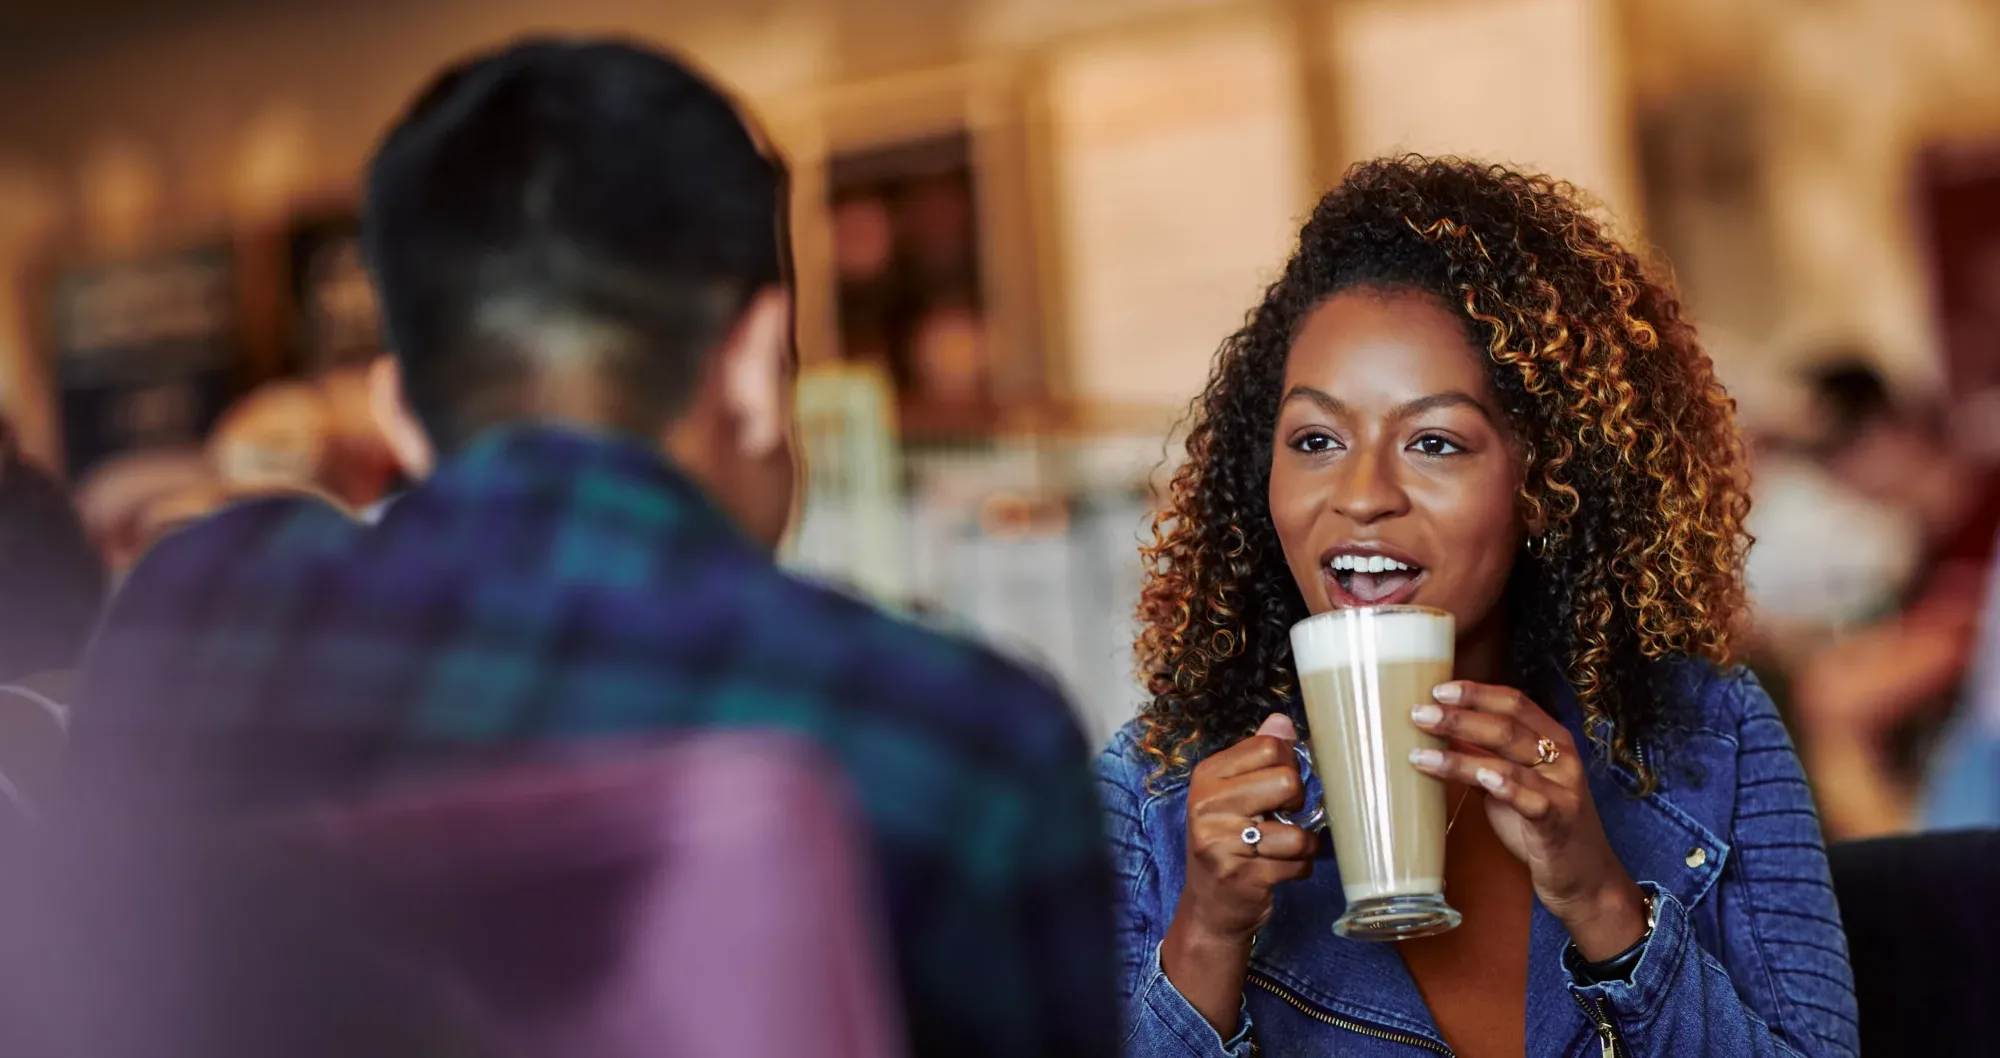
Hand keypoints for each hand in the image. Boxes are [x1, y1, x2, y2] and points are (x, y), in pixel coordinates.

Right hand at [1175, 713, 1318, 941]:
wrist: (1209, 907)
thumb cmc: (1227, 843)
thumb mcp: (1233, 795)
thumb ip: (1257, 756)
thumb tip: (1282, 721)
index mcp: (1207, 777)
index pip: (1270, 747)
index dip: (1288, 766)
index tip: (1277, 788)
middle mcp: (1208, 807)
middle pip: (1287, 781)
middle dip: (1297, 803)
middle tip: (1281, 818)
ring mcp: (1222, 844)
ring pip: (1297, 832)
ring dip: (1302, 844)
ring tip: (1282, 849)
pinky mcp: (1243, 877)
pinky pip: (1298, 864)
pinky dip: (1299, 868)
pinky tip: (1280, 870)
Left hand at [1409, 681, 1646, 960]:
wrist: (1584, 876)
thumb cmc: (1542, 825)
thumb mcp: (1513, 782)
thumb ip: (1483, 757)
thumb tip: (1437, 733)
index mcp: (1552, 739)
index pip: (1514, 702)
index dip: (1475, 693)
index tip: (1437, 690)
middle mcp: (1561, 757)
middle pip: (1507, 725)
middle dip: (1459, 717)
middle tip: (1419, 714)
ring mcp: (1563, 788)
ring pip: (1509, 759)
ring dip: (1460, 755)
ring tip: (1419, 753)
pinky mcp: (1558, 820)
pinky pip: (1531, 798)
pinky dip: (1505, 785)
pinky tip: (1481, 777)